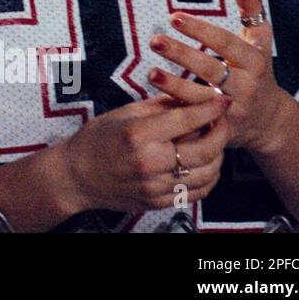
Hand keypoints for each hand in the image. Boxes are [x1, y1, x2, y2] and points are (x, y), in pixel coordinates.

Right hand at [58, 94, 229, 212]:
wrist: (76, 175)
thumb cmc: (97, 139)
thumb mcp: (123, 113)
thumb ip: (159, 106)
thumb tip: (189, 97)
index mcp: (138, 134)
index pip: (187, 119)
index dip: (210, 108)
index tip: (222, 99)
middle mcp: (149, 162)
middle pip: (205, 149)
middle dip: (221, 132)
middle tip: (222, 121)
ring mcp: (155, 186)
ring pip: (207, 173)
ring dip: (218, 156)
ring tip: (214, 142)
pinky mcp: (158, 202)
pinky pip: (197, 192)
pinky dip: (209, 177)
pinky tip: (206, 164)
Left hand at [149, 0, 292, 153]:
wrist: (270, 122)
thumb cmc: (259, 70)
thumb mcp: (260, 39)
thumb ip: (250, 6)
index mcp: (256, 61)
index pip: (227, 43)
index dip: (202, 30)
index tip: (174, 17)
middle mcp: (247, 86)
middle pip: (212, 70)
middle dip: (182, 55)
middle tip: (154, 40)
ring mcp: (233, 110)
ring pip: (202, 99)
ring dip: (175, 86)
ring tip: (150, 73)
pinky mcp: (220, 130)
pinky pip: (196, 120)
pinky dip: (176, 111)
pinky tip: (153, 101)